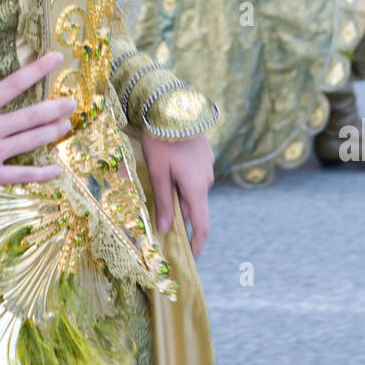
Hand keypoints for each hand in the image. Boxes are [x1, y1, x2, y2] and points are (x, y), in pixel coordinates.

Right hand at [0, 50, 71, 201]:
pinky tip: (58, 173)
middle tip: (73, 102)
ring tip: (69, 126)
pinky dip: (41, 175)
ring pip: (32, 141)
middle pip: (32, 115)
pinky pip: (21, 175)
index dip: (38, 69)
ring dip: (53, 133)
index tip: (58, 58)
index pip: (14, 83)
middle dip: (55, 107)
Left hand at [142, 130, 213, 257]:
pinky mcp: (204, 155)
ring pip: (191, 189)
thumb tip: (165, 229)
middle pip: (192, 207)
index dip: (197, 245)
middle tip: (158, 219)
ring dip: (177, 193)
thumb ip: (162, 201)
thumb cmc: (162, 140)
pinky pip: (193, 175)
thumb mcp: (157, 172)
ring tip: (156, 184)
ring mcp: (207, 166)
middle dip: (177, 214)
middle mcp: (207, 179)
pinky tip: (167, 167)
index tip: (191, 258)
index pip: (201, 226)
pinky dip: (181, 179)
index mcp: (196, 188)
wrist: (174, 106)